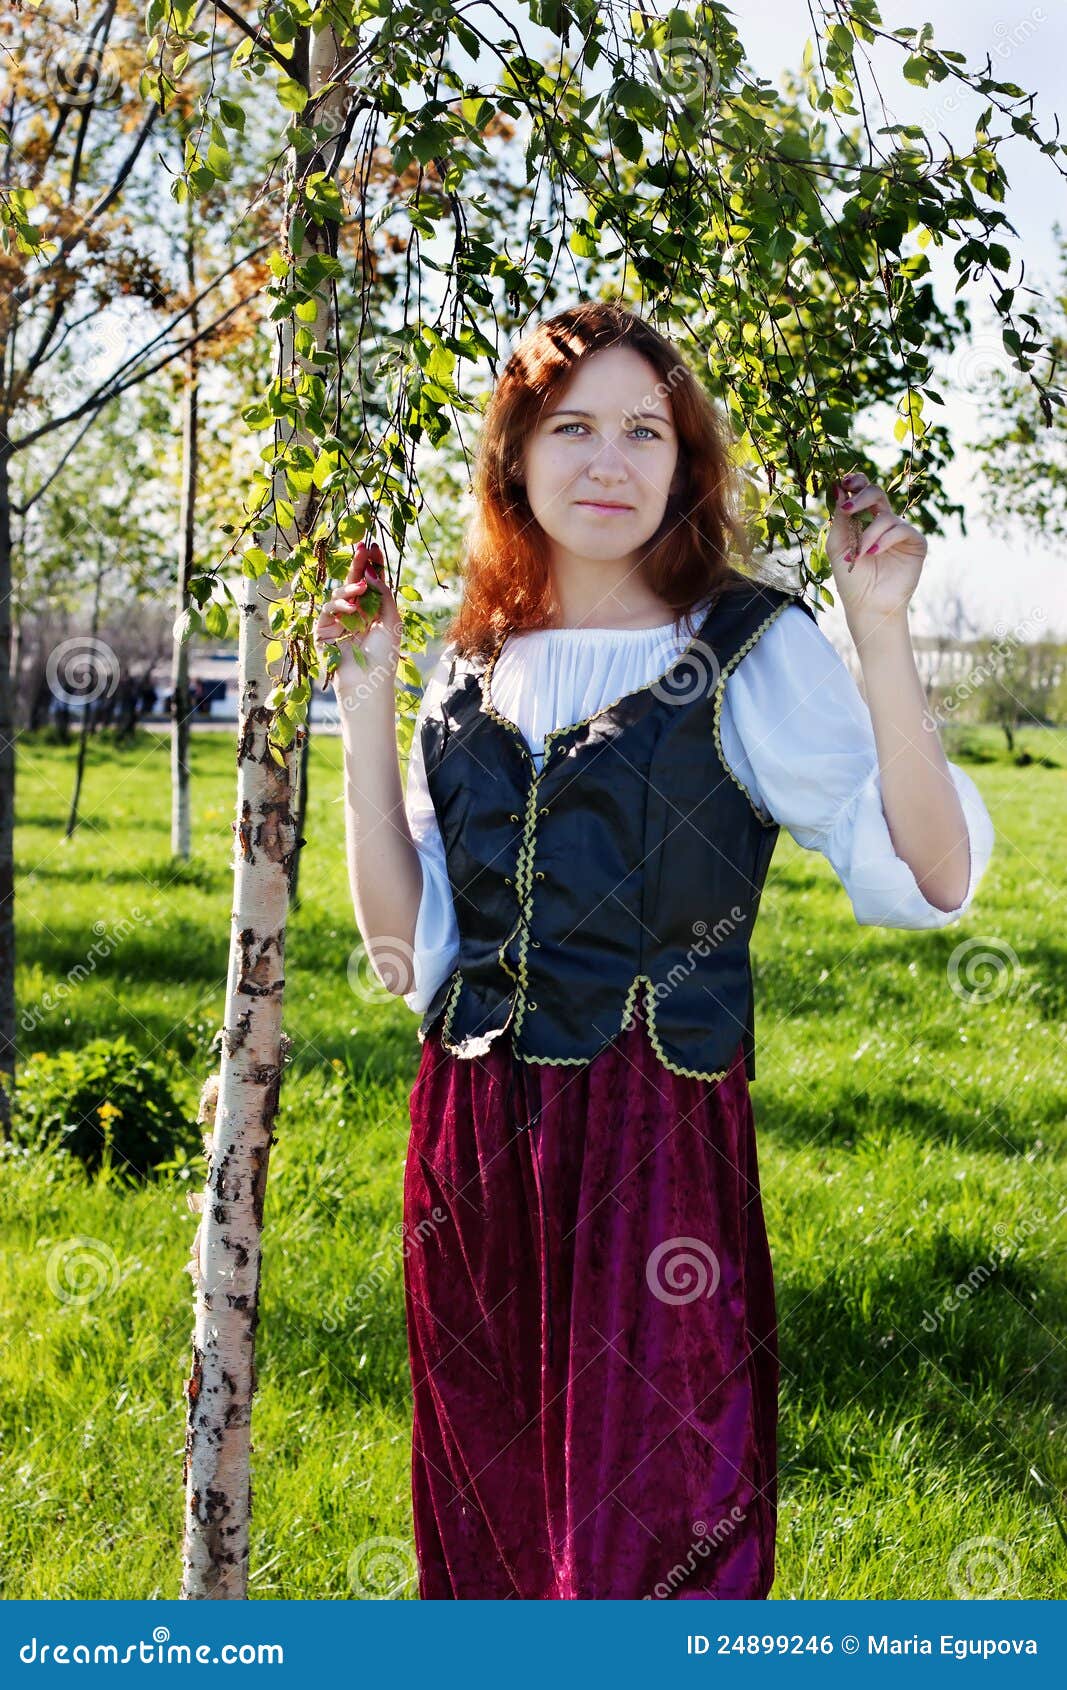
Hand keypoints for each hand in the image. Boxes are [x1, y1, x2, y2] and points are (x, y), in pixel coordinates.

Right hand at [313, 534, 401, 692]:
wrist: (368, 682)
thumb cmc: (384, 655)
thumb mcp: (392, 620)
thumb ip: (384, 593)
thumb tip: (371, 571)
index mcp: (373, 611)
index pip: (371, 582)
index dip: (371, 565)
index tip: (374, 546)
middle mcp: (355, 613)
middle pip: (354, 582)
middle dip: (358, 563)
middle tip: (361, 546)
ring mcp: (338, 621)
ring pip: (339, 593)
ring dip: (350, 587)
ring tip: (362, 588)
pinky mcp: (323, 630)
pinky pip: (328, 609)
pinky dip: (340, 604)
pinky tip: (352, 607)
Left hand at [827, 471, 926, 630]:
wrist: (867, 605)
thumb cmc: (850, 579)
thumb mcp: (838, 546)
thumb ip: (839, 519)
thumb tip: (837, 488)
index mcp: (864, 519)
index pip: (863, 492)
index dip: (856, 483)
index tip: (844, 482)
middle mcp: (883, 522)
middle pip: (876, 493)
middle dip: (861, 497)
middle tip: (847, 509)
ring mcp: (900, 532)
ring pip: (885, 517)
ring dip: (868, 535)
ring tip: (859, 555)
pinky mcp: (915, 543)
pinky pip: (901, 530)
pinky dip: (885, 540)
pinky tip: (874, 553)